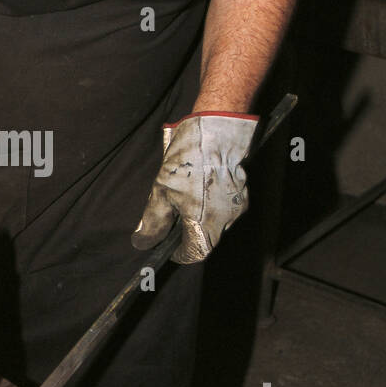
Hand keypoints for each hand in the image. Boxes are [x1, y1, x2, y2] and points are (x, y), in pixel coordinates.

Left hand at [132, 113, 258, 263]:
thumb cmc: (188, 161)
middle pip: (206, 239)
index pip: (195, 253)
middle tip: (175, 214)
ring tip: (188, 194)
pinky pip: (225, 209)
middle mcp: (225, 221)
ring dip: (201, 217)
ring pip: (216, 223)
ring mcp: (236, 208)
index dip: (180, 253)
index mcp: (204, 225)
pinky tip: (202, 186)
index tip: (169, 247)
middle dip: (189, 232)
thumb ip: (153, 221)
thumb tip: (142, 242)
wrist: (216, 133)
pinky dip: (213, 204)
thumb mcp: (161, 191)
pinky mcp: (243, 195)